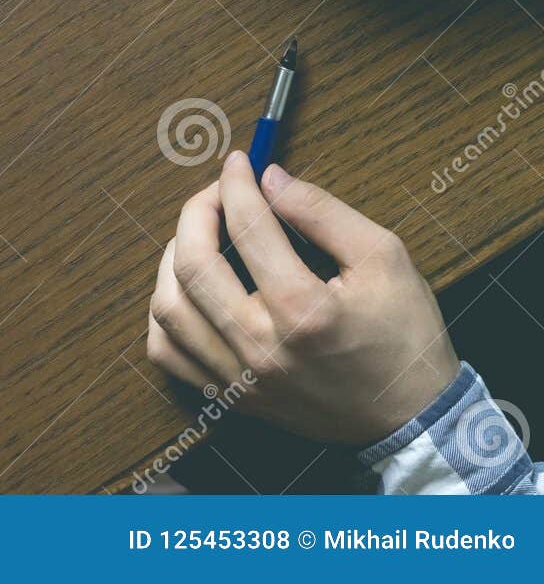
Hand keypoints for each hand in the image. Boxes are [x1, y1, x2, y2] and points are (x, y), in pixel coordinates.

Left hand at [147, 151, 458, 446]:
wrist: (417, 420)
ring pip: (169, 308)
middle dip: (196, 212)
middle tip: (215, 193)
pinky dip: (166, 314)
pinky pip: (167, 354)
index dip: (237, 184)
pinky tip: (186, 290)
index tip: (239, 163)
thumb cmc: (405, 336)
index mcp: (303, 310)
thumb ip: (322, 212)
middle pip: (192, 264)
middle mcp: (260, 347)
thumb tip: (269, 179)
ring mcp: (239, 378)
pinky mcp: (231, 398)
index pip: (247, 228)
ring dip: (172, 260)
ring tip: (198, 237)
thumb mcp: (385, 259)